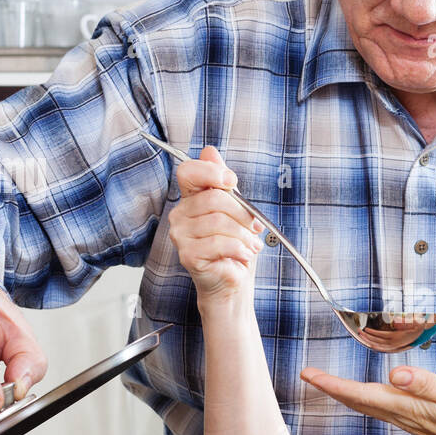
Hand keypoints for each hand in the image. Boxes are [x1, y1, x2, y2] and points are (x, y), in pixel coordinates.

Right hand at [168, 146, 264, 303]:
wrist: (232, 282)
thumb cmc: (234, 247)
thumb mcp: (235, 211)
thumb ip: (223, 184)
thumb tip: (210, 151)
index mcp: (190, 199)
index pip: (188, 172)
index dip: (211, 172)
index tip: (232, 182)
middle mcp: (180, 215)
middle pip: (214, 199)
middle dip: (243, 213)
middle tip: (255, 227)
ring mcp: (180, 235)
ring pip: (219, 222)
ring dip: (244, 236)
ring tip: (251, 246)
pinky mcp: (187, 255)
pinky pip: (219, 243)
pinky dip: (239, 249)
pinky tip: (244, 256)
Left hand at [299, 363, 435, 434]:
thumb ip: (426, 384)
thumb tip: (396, 374)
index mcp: (405, 405)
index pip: (360, 394)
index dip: (333, 384)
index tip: (310, 374)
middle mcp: (400, 413)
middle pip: (357, 400)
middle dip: (330, 387)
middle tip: (307, 373)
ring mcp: (406, 417)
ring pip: (366, 404)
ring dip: (343, 393)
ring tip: (326, 381)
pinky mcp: (414, 417)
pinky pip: (379, 406)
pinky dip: (362, 397)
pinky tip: (362, 393)